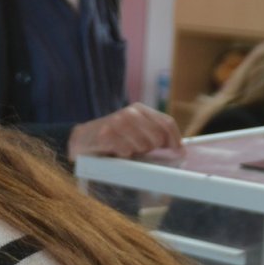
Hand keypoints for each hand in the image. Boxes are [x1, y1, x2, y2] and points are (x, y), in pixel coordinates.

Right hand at [67, 103, 182, 159]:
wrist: (82, 138)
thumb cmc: (114, 138)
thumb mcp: (136, 130)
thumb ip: (155, 135)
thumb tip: (180, 150)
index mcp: (140, 109)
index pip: (167, 123)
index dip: (175, 139)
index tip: (179, 152)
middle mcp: (130, 113)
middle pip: (157, 136)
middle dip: (152, 148)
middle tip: (139, 149)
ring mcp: (116, 123)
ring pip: (143, 145)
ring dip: (136, 152)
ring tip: (125, 149)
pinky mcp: (105, 135)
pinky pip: (126, 151)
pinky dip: (123, 155)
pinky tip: (115, 151)